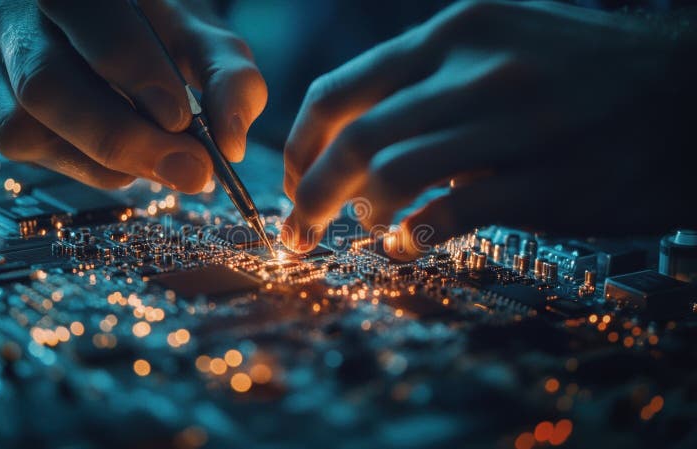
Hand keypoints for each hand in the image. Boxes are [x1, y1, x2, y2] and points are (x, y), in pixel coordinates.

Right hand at [0, 0, 266, 192]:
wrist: (117, 34)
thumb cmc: (164, 39)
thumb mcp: (209, 48)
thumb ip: (232, 84)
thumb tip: (231, 144)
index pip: (91, 16)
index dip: (135, 71)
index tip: (182, 120)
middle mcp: (18, 12)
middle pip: (48, 84)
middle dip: (120, 139)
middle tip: (185, 170)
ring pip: (24, 126)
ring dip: (99, 161)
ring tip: (153, 159)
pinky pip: (16, 145)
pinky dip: (76, 164)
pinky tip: (111, 156)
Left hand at [282, 0, 694, 258]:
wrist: (688, 94)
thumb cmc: (583, 73)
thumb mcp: (502, 42)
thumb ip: (429, 77)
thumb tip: (360, 133)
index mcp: (455, 33)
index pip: (340, 89)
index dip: (300, 143)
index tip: (294, 176)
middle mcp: (476, 71)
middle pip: (354, 138)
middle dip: (309, 191)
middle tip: (299, 226)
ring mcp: (512, 125)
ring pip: (391, 174)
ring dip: (355, 214)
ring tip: (364, 228)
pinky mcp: (546, 182)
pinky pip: (454, 214)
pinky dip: (414, 235)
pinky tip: (409, 243)